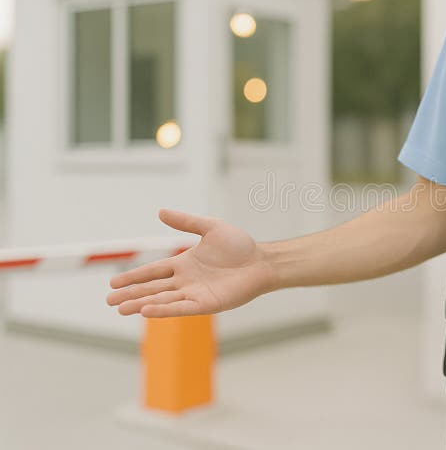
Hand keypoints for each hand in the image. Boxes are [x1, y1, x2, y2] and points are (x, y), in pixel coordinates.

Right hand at [106, 209, 274, 317]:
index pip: (152, 271)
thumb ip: (186, 222)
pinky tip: (147, 310)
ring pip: (162, 300)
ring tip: (121, 309)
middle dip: (131, 294)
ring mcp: (195, 294)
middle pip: (152, 288)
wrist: (261, 261)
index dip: (133, 277)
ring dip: (142, 304)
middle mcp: (186, 281)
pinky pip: (181, 308)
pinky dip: (164, 309)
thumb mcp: (210, 228)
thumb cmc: (239, 245)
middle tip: (109, 301)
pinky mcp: (206, 304)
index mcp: (183, 264)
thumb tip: (160, 211)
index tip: (113, 282)